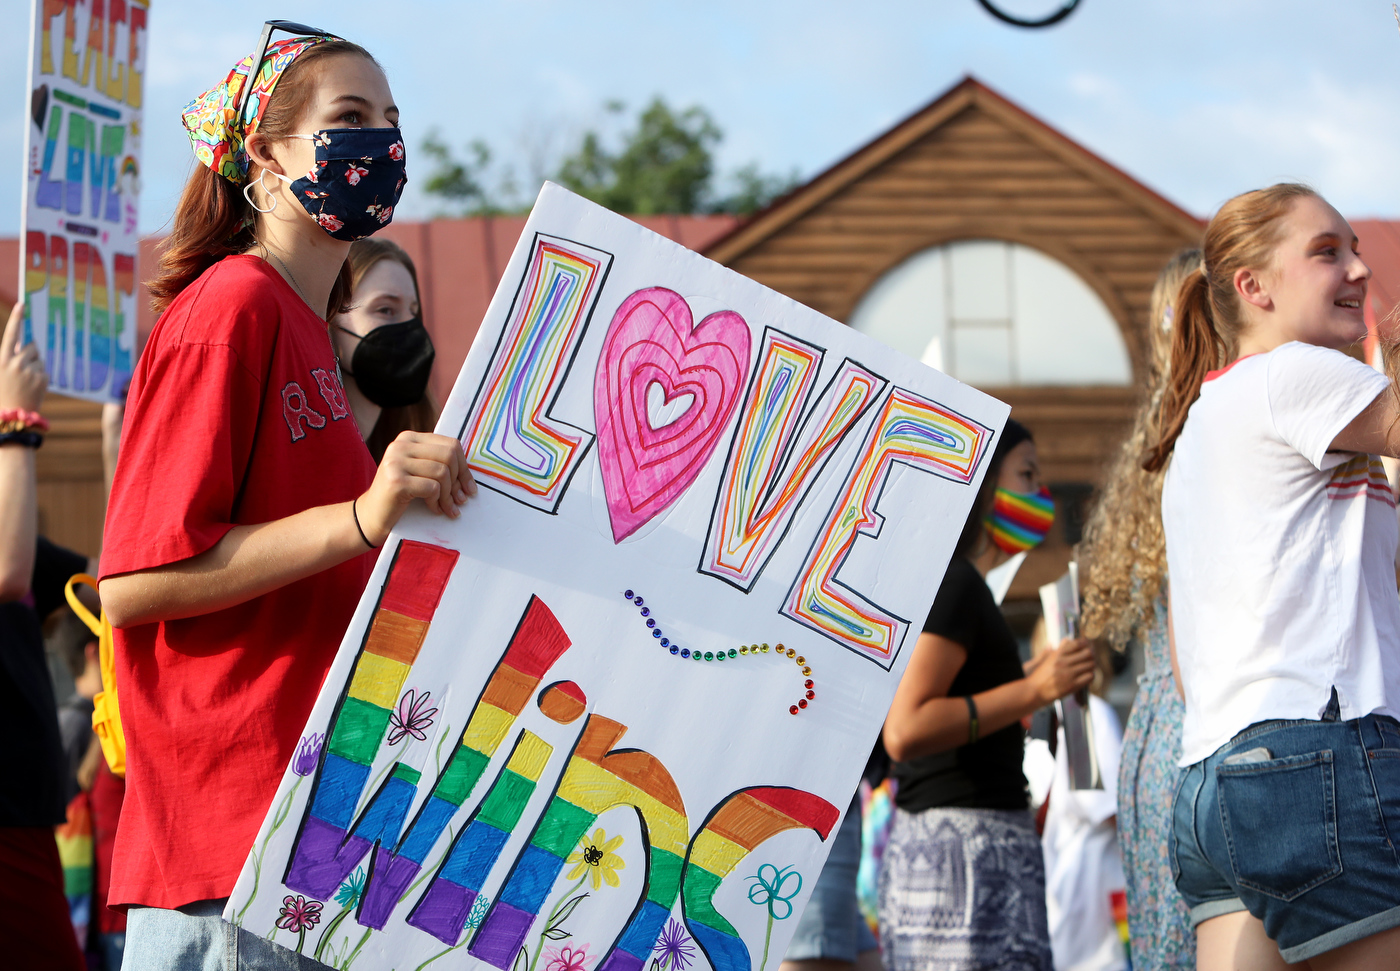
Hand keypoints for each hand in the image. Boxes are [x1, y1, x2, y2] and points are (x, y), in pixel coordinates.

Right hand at [0, 303, 45, 411]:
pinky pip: (46, 370)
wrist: (13, 415)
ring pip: (40, 358)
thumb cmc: (6, 390)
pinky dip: (42, 376)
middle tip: (23, 369)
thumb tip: (27, 343)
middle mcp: (15, 363)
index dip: (16, 318)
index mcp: (2, 359)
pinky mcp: (42, 378)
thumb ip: (12, 355)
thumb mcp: (3, 370)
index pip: (10, 334)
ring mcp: (29, 371)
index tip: (22, 304)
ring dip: (36, 366)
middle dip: (31, 354)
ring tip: (26, 380)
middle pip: (32, 346)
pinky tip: (33, 386)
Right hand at [356, 431, 477, 544]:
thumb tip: (469, 473)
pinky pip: (432, 488)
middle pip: (449, 455)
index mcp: (409, 438)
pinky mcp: (396, 481)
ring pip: (442, 472)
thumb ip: (438, 463)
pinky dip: (437, 502)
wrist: (371, 515)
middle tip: (460, 499)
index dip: (464, 467)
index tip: (468, 487)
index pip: (450, 444)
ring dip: (449, 495)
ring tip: (448, 508)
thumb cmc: (401, 495)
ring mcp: (396, 462)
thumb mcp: (419, 471)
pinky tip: (434, 509)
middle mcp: (401, 445)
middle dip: (459, 480)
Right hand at [1029, 637, 1094, 704]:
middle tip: (1092, 655)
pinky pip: (1089, 677)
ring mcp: (1068, 674)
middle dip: (1092, 653)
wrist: (1034, 691)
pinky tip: (1086, 675)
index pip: (1077, 643)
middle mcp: (1063, 663)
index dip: (1085, 642)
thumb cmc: (1040, 675)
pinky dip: (1090, 675)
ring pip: (1091, 665)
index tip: (1088, 644)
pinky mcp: (1072, 685)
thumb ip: (1059, 649)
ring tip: (1088, 666)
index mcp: (1057, 654)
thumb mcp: (1048, 659)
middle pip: (1088, 653)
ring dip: (1092, 664)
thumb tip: (1067, 639)